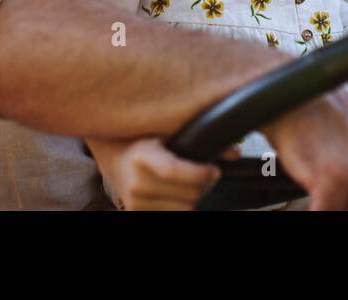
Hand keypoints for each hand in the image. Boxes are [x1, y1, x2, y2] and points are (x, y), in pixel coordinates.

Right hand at [87, 137, 227, 209]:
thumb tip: (235, 153)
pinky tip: (179, 192)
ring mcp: (135, 201)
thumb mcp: (166, 132)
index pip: (173, 171)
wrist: (112, 155)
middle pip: (187, 194)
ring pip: (184, 208)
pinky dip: (182, 205)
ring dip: (195, 197)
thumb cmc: (142, 139)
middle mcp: (136, 181)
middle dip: (204, 185)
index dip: (199, 174)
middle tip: (209, 174)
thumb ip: (199, 139)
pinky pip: (173, 215)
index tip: (214, 170)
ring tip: (193, 183)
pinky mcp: (136, 212)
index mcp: (142, 157)